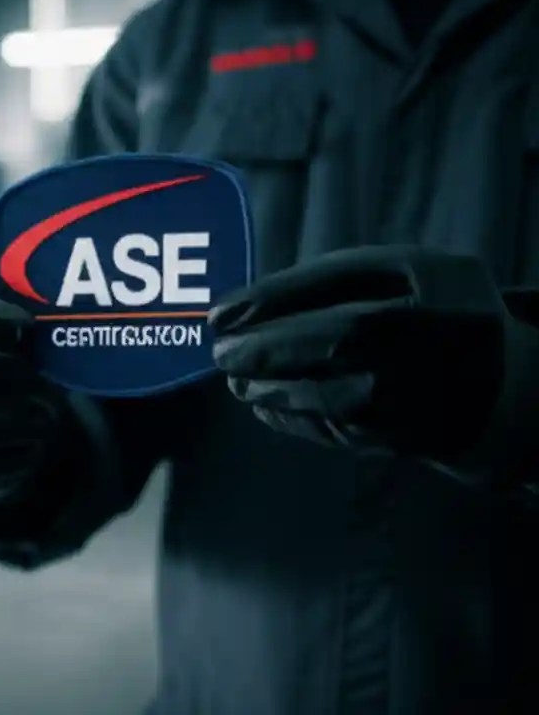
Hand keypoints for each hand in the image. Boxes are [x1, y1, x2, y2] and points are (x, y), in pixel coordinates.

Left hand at [209, 245, 510, 462]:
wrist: (495, 386)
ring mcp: (424, 397)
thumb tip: (238, 309)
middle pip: (340, 342)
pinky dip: (289, 417)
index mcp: (433, 291)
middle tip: (220, 352)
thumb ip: (325, 280)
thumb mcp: (394, 274)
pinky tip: (262, 403)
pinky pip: (333, 430)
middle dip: (267, 349)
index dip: (275, 300)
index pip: (344, 288)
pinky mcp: (402, 440)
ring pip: (332, 396)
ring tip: (235, 379)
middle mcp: (437, 344)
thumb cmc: (426, 312)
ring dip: (270, 389)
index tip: (219, 314)